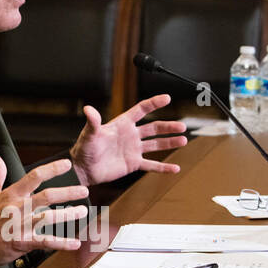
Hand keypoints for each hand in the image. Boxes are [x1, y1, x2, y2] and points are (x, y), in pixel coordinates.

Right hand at [0, 154, 88, 267]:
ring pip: (49, 218)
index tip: (66, 164)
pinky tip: (74, 243)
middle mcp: (18, 209)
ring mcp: (21, 226)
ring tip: (82, 211)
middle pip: (47, 197)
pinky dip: (61, 243)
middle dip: (68, 192)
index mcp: (10, 195)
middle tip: (83, 189)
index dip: (52, 169)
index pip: (34, 177)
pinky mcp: (22, 243)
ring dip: (68, 215)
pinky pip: (45, 242)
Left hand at [69, 94, 187, 185]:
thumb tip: (88, 109)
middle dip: (168, 126)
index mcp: (122, 124)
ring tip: (183, 140)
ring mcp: (133, 149)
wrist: (84, 169)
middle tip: (182, 126)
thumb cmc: (84, 149)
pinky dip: (163, 167)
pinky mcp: (133, 163)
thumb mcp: (89, 134)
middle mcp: (131, 135)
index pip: (141, 110)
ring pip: (156, 144)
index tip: (167, 98)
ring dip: (170, 142)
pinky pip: (151, 165)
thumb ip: (92, 122)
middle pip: (154, 128)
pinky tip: (175, 168)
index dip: (154, 103)